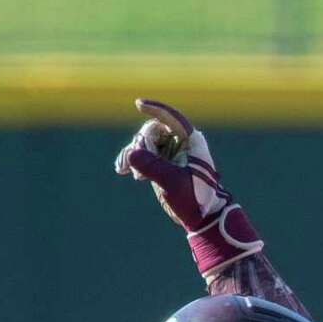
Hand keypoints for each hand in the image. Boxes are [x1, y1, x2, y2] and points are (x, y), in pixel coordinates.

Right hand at [114, 98, 263, 275]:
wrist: (201, 217)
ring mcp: (169, 152)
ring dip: (132, 153)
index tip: (139, 104)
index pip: (170, 118)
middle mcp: (179, 142)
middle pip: (152, 131)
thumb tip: (131, 153)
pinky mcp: (161, 164)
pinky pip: (143, 155)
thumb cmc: (195, 198)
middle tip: (133, 164)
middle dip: (139, 144)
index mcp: (190, 140)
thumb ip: (153, 167)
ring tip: (122, 168)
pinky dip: (132, 160)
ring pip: (145, 142)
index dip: (155, 109)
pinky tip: (121, 169)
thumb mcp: (173, 183)